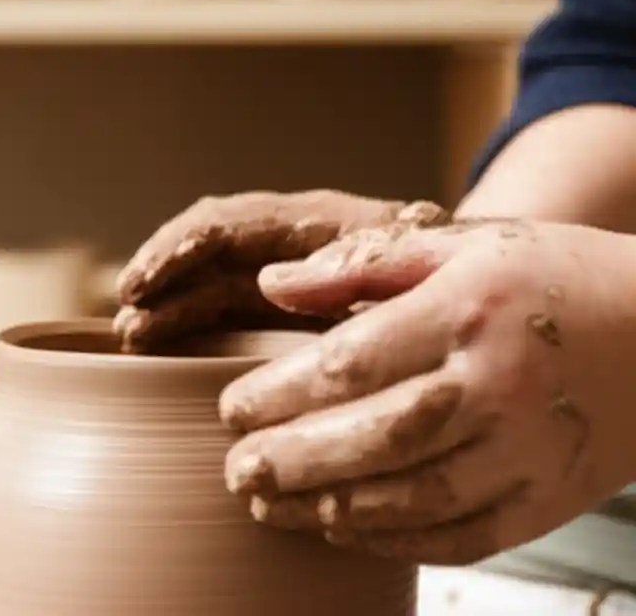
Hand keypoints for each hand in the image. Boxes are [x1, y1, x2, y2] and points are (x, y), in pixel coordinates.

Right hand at [113, 190, 446, 351]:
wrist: (478, 299)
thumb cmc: (449, 281)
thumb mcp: (413, 268)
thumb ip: (354, 266)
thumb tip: (271, 283)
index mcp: (314, 223)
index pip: (230, 223)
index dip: (179, 247)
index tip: (143, 280)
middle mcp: (284, 244)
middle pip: (203, 248)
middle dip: (160, 278)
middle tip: (127, 319)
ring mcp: (276, 278)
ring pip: (202, 283)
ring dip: (162, 308)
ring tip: (130, 340)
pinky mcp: (273, 311)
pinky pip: (215, 312)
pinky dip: (180, 327)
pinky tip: (152, 352)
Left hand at [222, 220, 635, 563]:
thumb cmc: (553, 278)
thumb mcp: (463, 245)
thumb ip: (361, 264)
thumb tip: (270, 285)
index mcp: (467, 310)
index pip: (350, 363)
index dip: (278, 393)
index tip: (230, 410)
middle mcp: (499, 384)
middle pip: (373, 438)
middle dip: (291, 461)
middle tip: (236, 472)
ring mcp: (530, 449)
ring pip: (413, 496)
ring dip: (330, 508)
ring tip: (271, 507)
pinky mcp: (551, 498)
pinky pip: (464, 536)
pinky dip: (397, 540)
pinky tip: (345, 528)